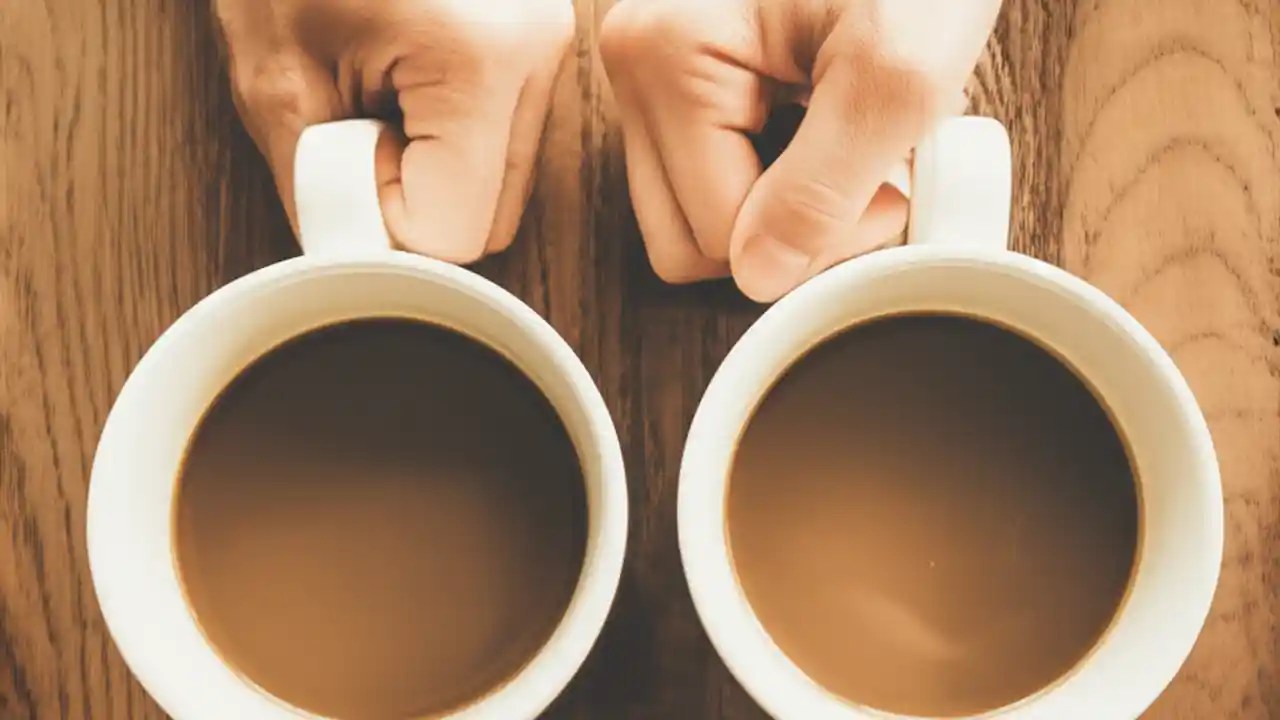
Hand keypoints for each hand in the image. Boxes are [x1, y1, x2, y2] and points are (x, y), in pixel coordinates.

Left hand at [217, 0, 573, 260]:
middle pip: (495, 221)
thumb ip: (320, 190)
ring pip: (503, 185)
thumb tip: (361, 263)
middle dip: (416, 194)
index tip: (344, 155)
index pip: (456, 234)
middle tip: (358, 115)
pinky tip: (412, 73)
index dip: (386, 216)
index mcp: (484, 58)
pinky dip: (451, 133)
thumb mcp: (275, 72)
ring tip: (383, 82)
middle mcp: (541, 51)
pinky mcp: (543, 38)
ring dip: (434, 163)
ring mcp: (552, 42)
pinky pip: (505, 138)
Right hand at [600, 0, 1000, 300]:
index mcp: (667, 53)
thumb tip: (760, 275)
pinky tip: (822, 121)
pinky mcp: (677, 73)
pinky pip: (708, 171)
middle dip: (785, 233)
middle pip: (687, 238)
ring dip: (780, 205)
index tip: (892, 188)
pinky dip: (773, 171)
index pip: (719, 235)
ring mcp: (649, 69)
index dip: (819, 238)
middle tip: (868, 179)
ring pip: (693, 214)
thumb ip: (822, 189)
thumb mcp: (894, 74)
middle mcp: (635, 62)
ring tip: (848, 138)